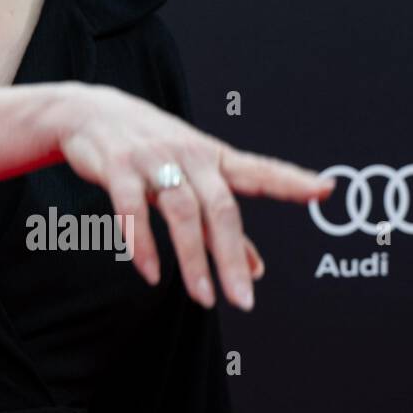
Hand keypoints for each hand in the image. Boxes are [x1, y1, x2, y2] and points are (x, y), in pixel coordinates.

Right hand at [51, 82, 328, 310]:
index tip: (324, 190)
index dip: (291, 181)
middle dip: (231, 256)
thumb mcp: (190, 174)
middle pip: (219, 207)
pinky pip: (133, 209)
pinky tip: (150, 272)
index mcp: (213, 157)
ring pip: (180, 212)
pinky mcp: (118, 167)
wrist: (88, 112)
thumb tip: (258, 269)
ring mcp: (152, 160)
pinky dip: (143, 244)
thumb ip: (222, 222)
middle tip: (243, 299)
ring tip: (202, 297)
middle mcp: (188, 155)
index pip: (259, 170)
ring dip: (192, 259)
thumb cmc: (149, 148)